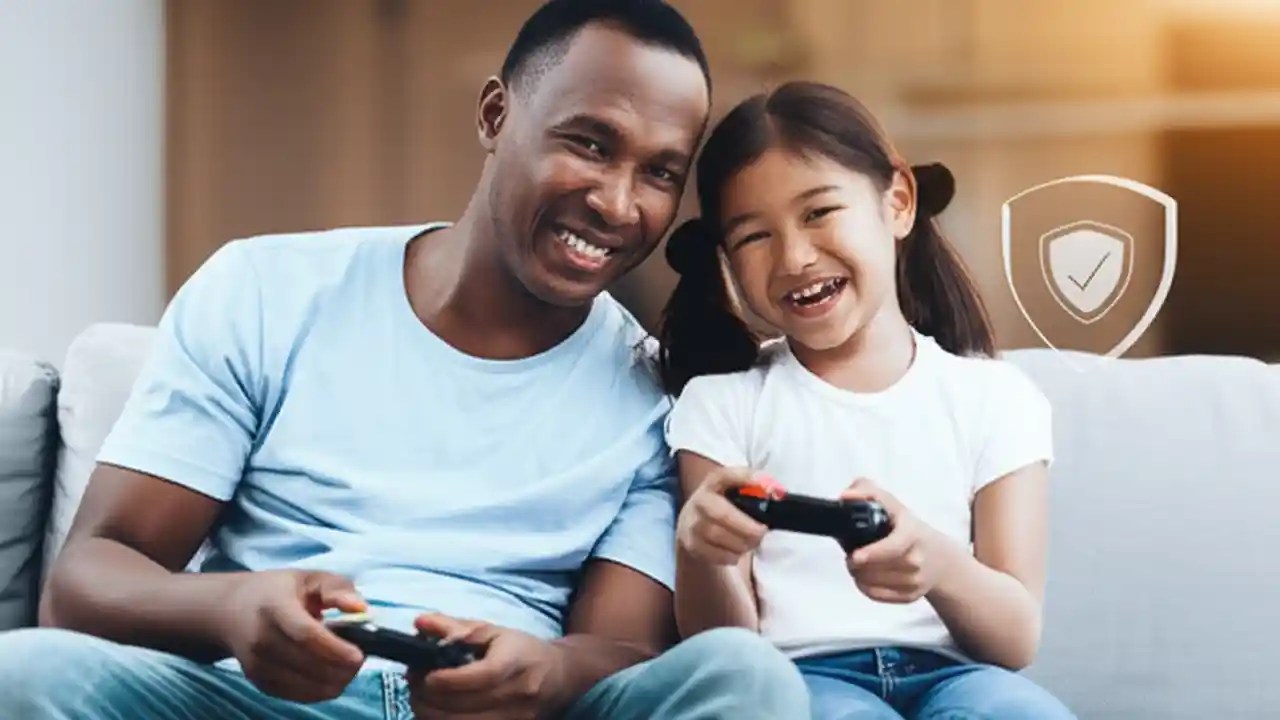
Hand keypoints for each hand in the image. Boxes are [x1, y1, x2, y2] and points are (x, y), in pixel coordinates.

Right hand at [219, 570, 366, 702]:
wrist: (230, 612)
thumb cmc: (278, 591)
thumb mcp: (309, 578)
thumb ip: (337, 588)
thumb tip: (360, 609)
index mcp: (274, 607)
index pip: (304, 635)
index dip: (334, 649)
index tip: (359, 655)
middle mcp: (262, 640)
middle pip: (308, 666)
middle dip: (342, 669)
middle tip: (360, 658)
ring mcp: (258, 666)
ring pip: (305, 688)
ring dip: (335, 682)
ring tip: (345, 664)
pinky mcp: (260, 684)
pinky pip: (298, 696)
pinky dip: (320, 690)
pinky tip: (329, 674)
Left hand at [406, 613, 566, 719]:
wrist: (560, 677)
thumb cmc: (522, 650)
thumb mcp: (493, 631)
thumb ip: (455, 627)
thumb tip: (419, 623)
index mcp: (515, 662)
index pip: (482, 677)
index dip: (448, 680)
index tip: (426, 675)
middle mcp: (517, 695)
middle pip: (465, 707)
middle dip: (428, 697)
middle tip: (413, 683)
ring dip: (432, 715)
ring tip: (420, 698)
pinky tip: (436, 713)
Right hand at [676, 466, 769, 565]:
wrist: (691, 524)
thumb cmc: (722, 505)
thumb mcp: (734, 491)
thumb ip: (755, 489)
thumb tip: (778, 492)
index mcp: (713, 482)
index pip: (726, 475)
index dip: (747, 478)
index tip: (771, 488)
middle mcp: (699, 500)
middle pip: (723, 514)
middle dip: (747, 526)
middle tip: (762, 531)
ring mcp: (692, 524)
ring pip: (721, 537)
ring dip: (743, 543)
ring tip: (751, 541)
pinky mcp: (692, 544)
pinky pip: (717, 554)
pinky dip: (732, 555)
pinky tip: (737, 550)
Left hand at [841, 478, 955, 603]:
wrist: (938, 557)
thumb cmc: (905, 527)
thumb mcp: (890, 503)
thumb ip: (866, 490)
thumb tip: (846, 497)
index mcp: (912, 532)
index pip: (894, 546)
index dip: (873, 553)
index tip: (854, 556)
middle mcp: (917, 558)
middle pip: (876, 568)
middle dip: (856, 562)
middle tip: (851, 555)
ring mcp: (916, 580)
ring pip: (873, 583)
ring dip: (858, 574)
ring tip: (858, 564)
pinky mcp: (910, 596)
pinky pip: (877, 596)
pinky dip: (864, 587)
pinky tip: (864, 577)